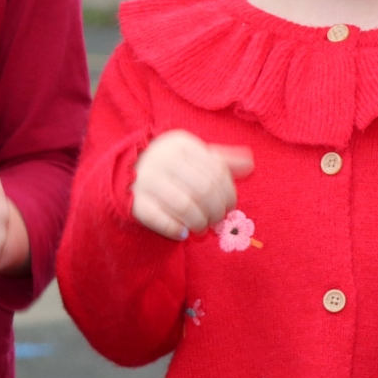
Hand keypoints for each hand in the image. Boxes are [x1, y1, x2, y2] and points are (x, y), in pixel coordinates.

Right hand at [131, 132, 254, 240]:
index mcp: (181, 144)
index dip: (229, 193)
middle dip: (216, 210)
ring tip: (202, 228)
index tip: (230, 206)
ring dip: (199, 222)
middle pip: (204, 189)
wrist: (127, 172)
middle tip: (217, 221)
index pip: (217, 170)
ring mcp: (146, 180)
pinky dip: (176, 230)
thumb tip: (250, 164)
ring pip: (185, 206)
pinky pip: (160, 220)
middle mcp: (163, 159)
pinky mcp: (134, 201)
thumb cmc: (172, 165)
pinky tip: (182, 233)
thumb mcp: (194, 156)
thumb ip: (222, 160)